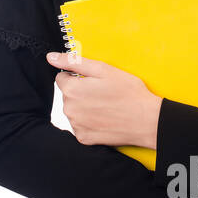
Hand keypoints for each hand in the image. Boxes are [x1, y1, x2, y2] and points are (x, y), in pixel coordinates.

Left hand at [46, 51, 162, 148]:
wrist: (147, 121)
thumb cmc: (128, 92)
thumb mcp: (103, 69)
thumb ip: (74, 62)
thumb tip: (50, 57)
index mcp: (71, 90)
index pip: (62, 78)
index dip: (78, 77)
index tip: (94, 81)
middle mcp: (69, 109)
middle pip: (68, 95)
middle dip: (81, 92)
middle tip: (103, 93)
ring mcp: (76, 126)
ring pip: (74, 111)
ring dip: (84, 107)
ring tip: (106, 106)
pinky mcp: (84, 139)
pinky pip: (81, 126)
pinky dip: (90, 123)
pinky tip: (104, 119)